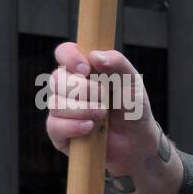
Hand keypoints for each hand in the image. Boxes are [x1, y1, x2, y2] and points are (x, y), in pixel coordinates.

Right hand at [45, 44, 160, 177]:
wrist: (138, 141)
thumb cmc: (133, 108)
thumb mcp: (132, 82)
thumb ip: (118, 64)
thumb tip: (95, 56)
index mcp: (83, 70)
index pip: (64, 53)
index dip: (70, 57)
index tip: (86, 69)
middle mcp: (68, 88)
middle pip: (57, 79)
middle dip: (84, 90)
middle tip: (104, 99)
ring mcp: (62, 110)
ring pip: (55, 103)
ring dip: (82, 109)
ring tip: (102, 115)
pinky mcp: (59, 133)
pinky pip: (54, 126)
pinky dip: (73, 126)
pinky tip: (90, 128)